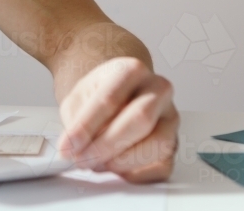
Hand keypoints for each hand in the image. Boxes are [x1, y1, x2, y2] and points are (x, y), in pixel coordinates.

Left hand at [56, 57, 177, 182]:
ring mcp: (170, 117)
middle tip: (82, 159)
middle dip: (106, 145)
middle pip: (140, 119)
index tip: (68, 146)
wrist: (115, 94)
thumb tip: (73, 149)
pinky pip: (161, 166)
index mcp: (132, 70)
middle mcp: (158, 90)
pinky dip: (135, 173)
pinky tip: (114, 167)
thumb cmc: (97, 95)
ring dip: (121, 161)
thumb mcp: (77, 99)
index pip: (110, 98)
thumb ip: (75, 122)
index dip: (86, 126)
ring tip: (95, 163)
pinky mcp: (175, 143)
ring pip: (156, 145)